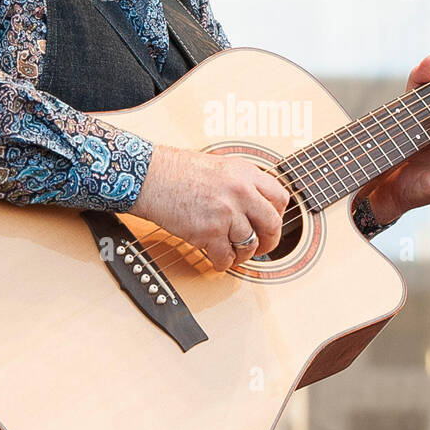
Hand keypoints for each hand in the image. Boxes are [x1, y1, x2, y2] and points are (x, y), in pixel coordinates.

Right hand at [128, 144, 290, 271]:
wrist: (149, 177)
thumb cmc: (177, 171)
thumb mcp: (221, 166)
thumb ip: (243, 184)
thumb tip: (259, 206)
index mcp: (245, 173)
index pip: (279, 198)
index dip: (277, 214)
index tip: (269, 222)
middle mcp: (240, 192)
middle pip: (272, 224)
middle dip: (269, 240)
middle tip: (262, 246)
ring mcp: (225, 213)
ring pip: (250, 244)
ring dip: (244, 254)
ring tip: (234, 253)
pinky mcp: (208, 232)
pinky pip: (226, 257)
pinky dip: (223, 263)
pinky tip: (218, 259)